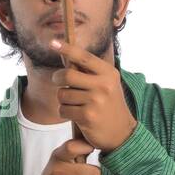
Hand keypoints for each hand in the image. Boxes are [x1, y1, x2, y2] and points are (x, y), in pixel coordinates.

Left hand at [49, 38, 137, 153]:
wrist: (122, 132)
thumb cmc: (109, 104)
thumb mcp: (107, 84)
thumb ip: (90, 72)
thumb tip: (67, 58)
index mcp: (108, 73)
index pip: (84, 57)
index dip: (67, 49)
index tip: (53, 42)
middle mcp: (103, 85)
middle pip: (67, 75)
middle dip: (57, 78)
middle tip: (58, 81)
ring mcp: (95, 101)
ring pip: (62, 94)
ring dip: (63, 100)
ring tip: (74, 104)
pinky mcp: (87, 116)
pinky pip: (63, 109)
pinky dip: (65, 112)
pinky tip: (76, 115)